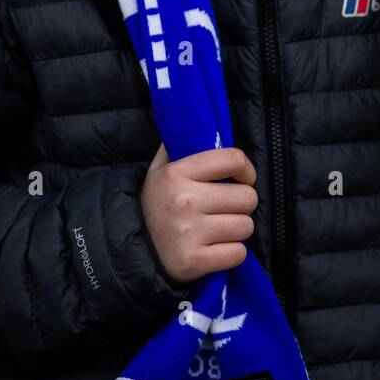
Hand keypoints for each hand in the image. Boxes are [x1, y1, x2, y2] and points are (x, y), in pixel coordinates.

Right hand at [139, 141, 257, 283]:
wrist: (132, 249)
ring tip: (218, 229)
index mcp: (178, 172)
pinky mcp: (193, 261)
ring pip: (246, 226)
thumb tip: (198, 118)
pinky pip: (238, 254)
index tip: (242, 179)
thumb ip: (178, 143)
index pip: (233, 159)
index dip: (246, 170)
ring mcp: (189, 233)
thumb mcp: (159, 168)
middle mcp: (184, 200)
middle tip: (225, 209)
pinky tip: (215, 249)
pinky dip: (231, 254)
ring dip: (237, 230)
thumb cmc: (156, 204)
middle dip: (241, 204)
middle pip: (247, 197)